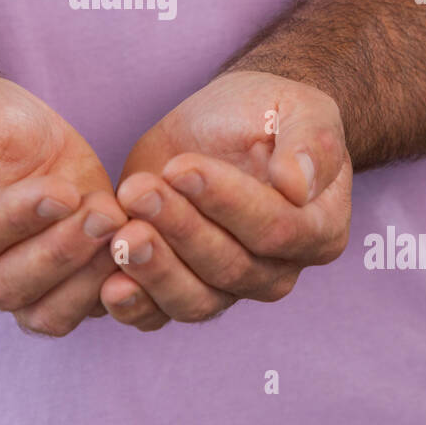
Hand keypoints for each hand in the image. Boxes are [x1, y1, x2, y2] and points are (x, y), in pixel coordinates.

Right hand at [0, 75, 125, 335]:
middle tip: (105, 213)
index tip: (61, 191)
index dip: (14, 219)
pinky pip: (67, 315)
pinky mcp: (44, 295)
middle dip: (58, 250)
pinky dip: (99, 296)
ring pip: (37, 310)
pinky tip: (127, 255)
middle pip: (1, 283)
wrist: (10, 131)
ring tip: (120, 229)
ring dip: (83, 274)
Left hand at [100, 70, 350, 329]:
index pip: (276, 229)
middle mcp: (277, 269)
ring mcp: (229, 287)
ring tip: (120, 235)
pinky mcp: (182, 286)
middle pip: (230, 268)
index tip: (183, 167)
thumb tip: (297, 184)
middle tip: (138, 191)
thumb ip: (310, 145)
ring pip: (195, 300)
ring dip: (154, 270)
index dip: (227, 203)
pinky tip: (108, 284)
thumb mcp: (301, 111)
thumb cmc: (271, 114)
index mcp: (317, 229)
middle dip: (180, 229)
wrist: (228, 123)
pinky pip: (160, 313)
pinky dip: (134, 305)